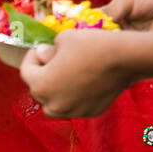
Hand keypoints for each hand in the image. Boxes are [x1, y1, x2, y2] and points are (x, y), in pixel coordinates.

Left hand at [21, 29, 135, 117]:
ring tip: (67, 77)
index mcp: (40, 85)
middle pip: (39, 90)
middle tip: (54, 61)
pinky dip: (76, 97)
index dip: (31, 57)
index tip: (39, 49)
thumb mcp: (64, 38)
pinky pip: (76, 106)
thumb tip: (42, 55)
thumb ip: (48, 49)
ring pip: (55, 104)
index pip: (25, 71)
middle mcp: (52, 105)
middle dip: (43, 74)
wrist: (127, 59)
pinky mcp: (89, 113)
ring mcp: (71, 112)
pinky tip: (86, 83)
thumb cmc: (93, 45)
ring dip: (56, 92)